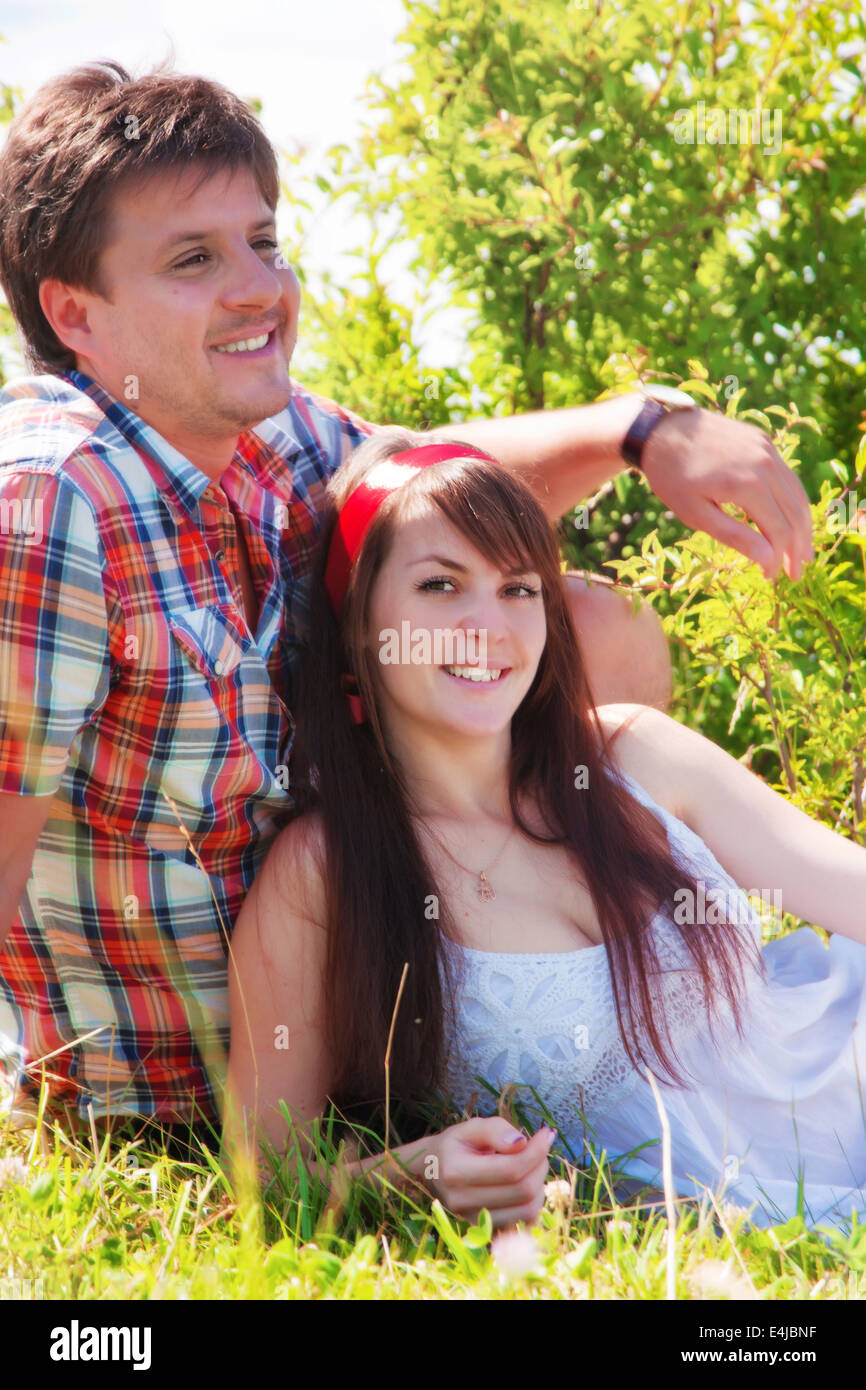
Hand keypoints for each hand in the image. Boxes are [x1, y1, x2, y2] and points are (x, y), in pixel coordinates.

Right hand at [427, 1116, 554, 1229]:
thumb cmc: (456, 1145)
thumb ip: (495, 1130)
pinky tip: (527, 1183)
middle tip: (539, 1148)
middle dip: (540, 1165)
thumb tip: (522, 1143)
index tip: (546, 1134)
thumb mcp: (471, 1128)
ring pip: (527, 1210)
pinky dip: (533, 1203)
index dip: (536, 1152)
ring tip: (533, 1164)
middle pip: (522, 1190)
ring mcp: (472, 1221)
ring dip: (540, 1185)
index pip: (511, 1169)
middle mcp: (462, 1202)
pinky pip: (523, 1223)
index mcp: (456, 1172)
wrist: (433, 1172)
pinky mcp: (484, 1232)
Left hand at [640, 407, 813, 581]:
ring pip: (796, 494)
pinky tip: (788, 519)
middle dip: (797, 547)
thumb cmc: (671, 477)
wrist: (660, 430)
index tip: (771, 578)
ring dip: (801, 525)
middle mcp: (765, 463)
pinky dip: (791, 501)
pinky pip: (786, 476)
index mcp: (748, 484)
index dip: (778, 558)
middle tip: (796, 574)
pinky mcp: (763, 441)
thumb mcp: (695, 514)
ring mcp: (766, 449)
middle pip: (795, 513)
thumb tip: (768, 559)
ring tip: (801, 552)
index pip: (777, 530)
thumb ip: (734, 536)